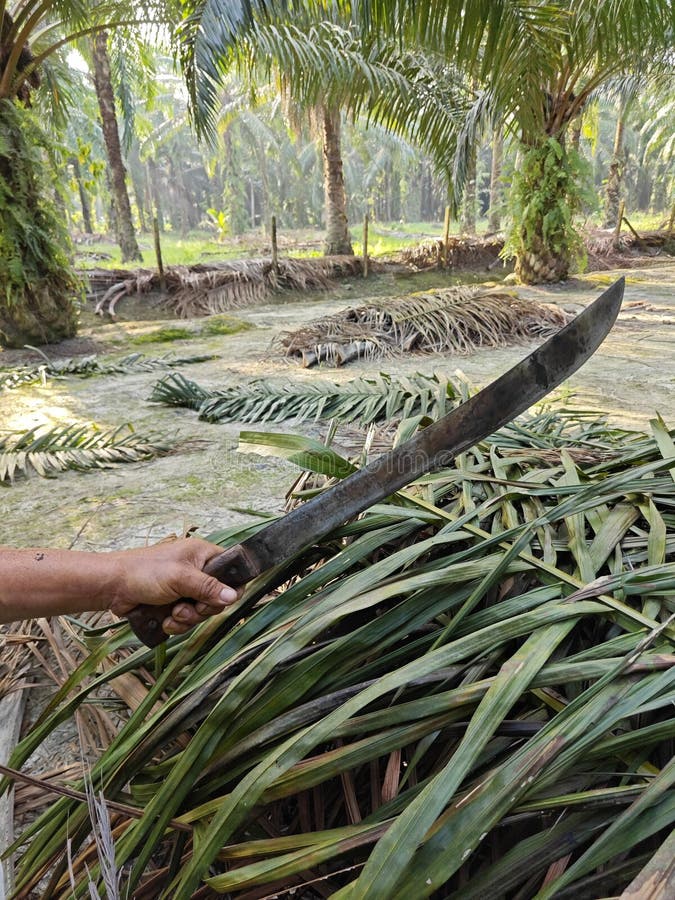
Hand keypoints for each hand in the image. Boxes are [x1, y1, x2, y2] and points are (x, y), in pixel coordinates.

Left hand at [107, 538, 241, 635]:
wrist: (112, 586)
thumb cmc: (143, 572)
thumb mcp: (179, 578)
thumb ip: (208, 587)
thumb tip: (233, 596)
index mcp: (202, 554)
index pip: (231, 569)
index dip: (231, 586)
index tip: (219, 599)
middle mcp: (196, 570)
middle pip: (217, 597)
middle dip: (202, 608)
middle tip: (187, 607)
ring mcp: (185, 588)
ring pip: (201, 611)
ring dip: (188, 618)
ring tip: (172, 613)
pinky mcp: (173, 603)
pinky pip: (187, 619)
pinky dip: (177, 624)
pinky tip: (165, 621)